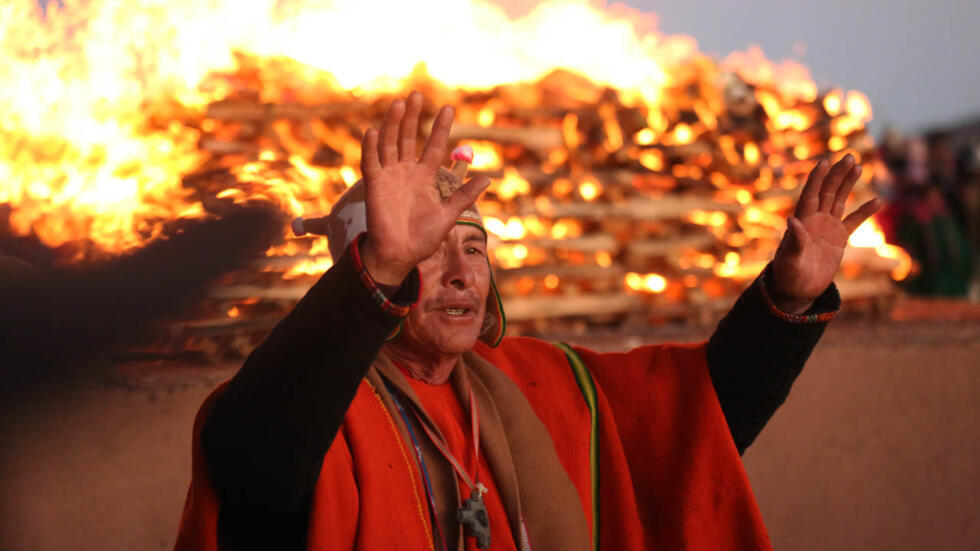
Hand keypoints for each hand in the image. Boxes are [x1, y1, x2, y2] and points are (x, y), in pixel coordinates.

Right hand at [358, 92, 489, 284]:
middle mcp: (406, 172)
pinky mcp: (374, 185)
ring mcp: (389, 177)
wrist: (400, 255)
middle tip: (417, 95)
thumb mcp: (449, 215)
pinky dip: (371, 148)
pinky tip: (374, 131)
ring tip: (399, 104)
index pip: (434, 146)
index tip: (448, 109)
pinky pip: (371, 163)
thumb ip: (464, 196)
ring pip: (389, 144)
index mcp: (424, 177)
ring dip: (392, 124)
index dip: (440, 128)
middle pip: (408, 137)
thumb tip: (487, 178)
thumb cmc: (423, 238)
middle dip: (412, 117)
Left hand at [770, 154, 881, 312]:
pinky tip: (877, 200)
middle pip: (827, 191)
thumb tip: (792, 220)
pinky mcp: (838, 239)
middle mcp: (814, 220)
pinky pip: (854, 222)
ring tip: (859, 166)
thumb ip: (794, 241)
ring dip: (848, 184)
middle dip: (837, 174)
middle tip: (850, 157)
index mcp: (801, 221)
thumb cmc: (788, 275)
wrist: (798, 290)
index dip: (816, 178)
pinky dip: (864, 212)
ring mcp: (827, 227)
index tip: (825, 161)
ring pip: (839, 200)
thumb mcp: (789, 260)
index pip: (810, 194)